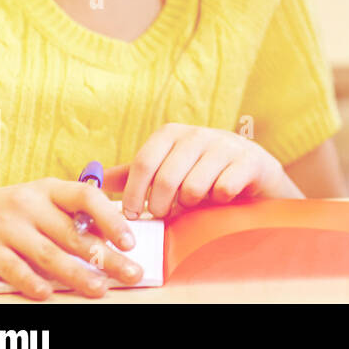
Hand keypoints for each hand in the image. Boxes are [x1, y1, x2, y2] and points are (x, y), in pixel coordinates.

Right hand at [0, 179, 143, 300]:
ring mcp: (7, 228)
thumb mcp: (39, 199)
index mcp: (48, 189)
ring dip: (78, 274)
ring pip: (49, 255)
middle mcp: (29, 205)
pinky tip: (48, 294)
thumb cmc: (8, 211)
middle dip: (107, 257)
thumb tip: (113, 234)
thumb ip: (71, 213)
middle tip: (131, 274)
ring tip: (100, 289)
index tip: (130, 241)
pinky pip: (14, 269)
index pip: (87, 197)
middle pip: (74, 234)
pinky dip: (32, 282)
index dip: (111, 219)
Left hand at [108, 123, 297, 219]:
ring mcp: (226, 145)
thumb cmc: (202, 173)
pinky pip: (223, 190)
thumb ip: (133, 175)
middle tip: (166, 215)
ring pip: (194, 187)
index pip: (144, 163)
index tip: (134, 215)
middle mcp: (198, 134)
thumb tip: (93, 180)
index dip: (135, 194)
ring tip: (196, 203)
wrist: (254, 172)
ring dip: (192, 204)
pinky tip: (222, 198)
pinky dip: (219, 201)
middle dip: (162, 205)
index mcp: (172, 133)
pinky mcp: (249, 161)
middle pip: (167, 179)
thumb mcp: (167, 169)